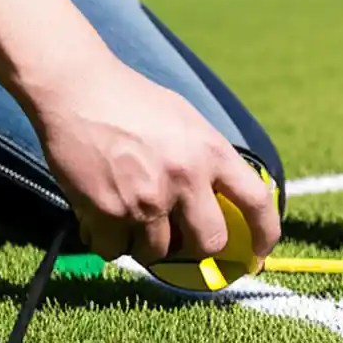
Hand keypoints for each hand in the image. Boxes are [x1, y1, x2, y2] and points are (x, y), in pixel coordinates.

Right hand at [27, 60, 280, 264]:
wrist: (77, 88)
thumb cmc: (132, 101)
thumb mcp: (188, 121)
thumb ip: (208, 159)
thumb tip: (224, 199)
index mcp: (212, 152)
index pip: (257, 201)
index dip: (265, 234)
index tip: (257, 254)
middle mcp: (185, 178)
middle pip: (209, 242)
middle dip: (195, 248)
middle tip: (178, 237)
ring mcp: (147, 198)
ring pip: (157, 253)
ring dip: (144, 245)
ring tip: (129, 219)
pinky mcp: (107, 211)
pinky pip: (114, 250)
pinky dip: (108, 243)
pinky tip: (101, 221)